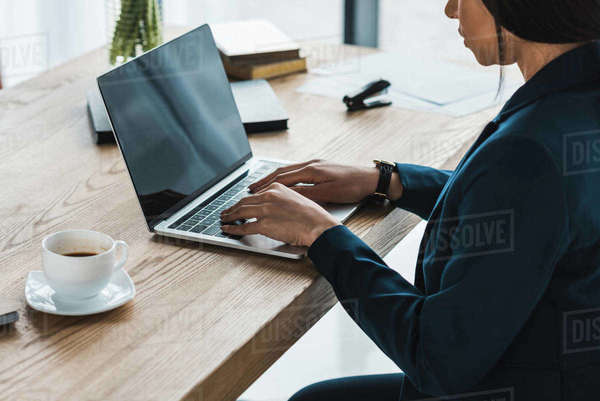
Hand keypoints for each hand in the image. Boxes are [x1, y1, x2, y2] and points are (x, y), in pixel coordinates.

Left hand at [220, 183, 339, 246]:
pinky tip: (227, 229)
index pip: (254, 194)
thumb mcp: (296, 198)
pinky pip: (243, 227)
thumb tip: (270, 207)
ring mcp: (265, 210)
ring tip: (223, 219)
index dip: (243, 200)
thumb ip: (281, 199)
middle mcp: (269, 196)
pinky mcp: (264, 224)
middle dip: (232, 207)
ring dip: (229, 216)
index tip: (238, 204)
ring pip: (240, 212)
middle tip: (226, 211)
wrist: (318, 226)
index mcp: (276, 187)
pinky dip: (232, 228)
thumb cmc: (313, 216)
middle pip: (244, 201)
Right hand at [249, 159, 380, 203]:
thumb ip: (306, 194)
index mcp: (312, 170)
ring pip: (289, 170)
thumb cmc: (352, 187)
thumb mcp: (328, 194)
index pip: (282, 177)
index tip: (253, 190)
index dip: (266, 184)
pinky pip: (297, 170)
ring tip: (262, 185)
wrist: (370, 178)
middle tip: (251, 187)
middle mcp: (312, 164)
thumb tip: (287, 196)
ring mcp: (316, 164)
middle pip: (282, 171)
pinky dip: (285, 177)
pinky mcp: (321, 167)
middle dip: (265, 179)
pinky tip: (282, 182)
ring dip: (274, 177)